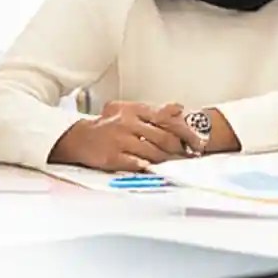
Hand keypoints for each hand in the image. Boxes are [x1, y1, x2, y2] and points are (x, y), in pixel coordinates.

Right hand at [49, 101, 202, 171]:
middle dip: (181, 149)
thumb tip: (179, 107)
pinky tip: (158, 169)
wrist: (80, 138)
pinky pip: (138, 164)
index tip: (197, 142)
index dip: (185, 132)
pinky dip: (150, 167)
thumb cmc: (109, 125)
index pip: (166, 119)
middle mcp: (127, 123)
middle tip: (191, 155)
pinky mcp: (113, 158)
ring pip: (153, 153)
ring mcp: (120, 141)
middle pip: (163, 138)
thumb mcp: (130, 111)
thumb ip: (154, 111)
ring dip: (168, 161)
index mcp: (134, 110)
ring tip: (177, 164)